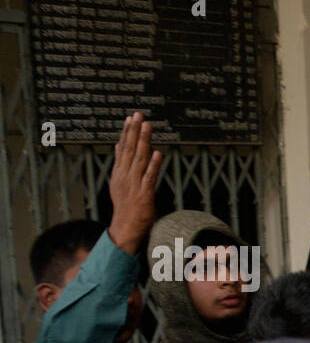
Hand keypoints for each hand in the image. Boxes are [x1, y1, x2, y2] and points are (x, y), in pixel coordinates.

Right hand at [107, 113, 162, 254]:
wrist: (124, 227)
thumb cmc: (125, 206)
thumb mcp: (119, 182)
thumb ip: (120, 164)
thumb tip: (118, 145)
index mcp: (119, 172)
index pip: (123, 148)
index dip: (127, 132)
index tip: (130, 118)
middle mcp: (125, 175)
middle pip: (130, 149)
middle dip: (134, 131)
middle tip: (138, 115)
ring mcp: (134, 184)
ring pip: (139, 159)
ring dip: (143, 142)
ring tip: (147, 127)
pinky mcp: (144, 194)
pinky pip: (149, 177)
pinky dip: (154, 165)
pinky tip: (158, 153)